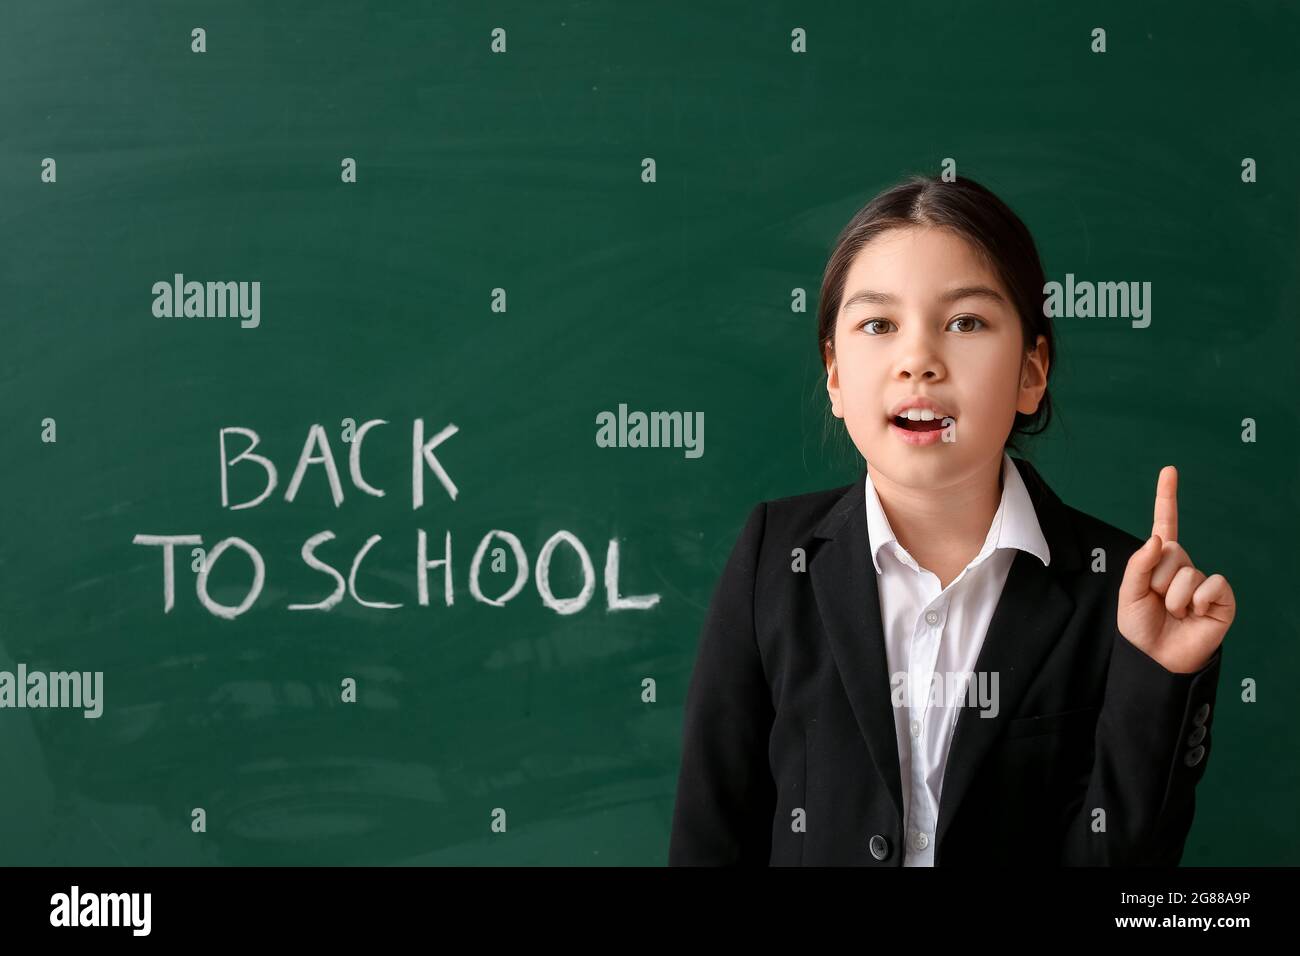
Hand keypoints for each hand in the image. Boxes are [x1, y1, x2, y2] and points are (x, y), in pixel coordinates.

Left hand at [1117, 465, 1235, 673]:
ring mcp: (1202, 580)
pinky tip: (1195, 615)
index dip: (1167, 497)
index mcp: (1158, 561)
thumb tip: (1158, 538)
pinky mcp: (1220, 597)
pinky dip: (1197, 602)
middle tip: (1157, 602)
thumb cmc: (1141, 627)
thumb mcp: (1128, 593)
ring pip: (1186, 573)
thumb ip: (1139, 563)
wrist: (1157, 659)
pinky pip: (1210, 584)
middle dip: (1157, 580)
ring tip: (1174, 614)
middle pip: (1169, 552)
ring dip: (1173, 598)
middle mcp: (1182, 566)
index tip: (1170, 470)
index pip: (1165, 523)